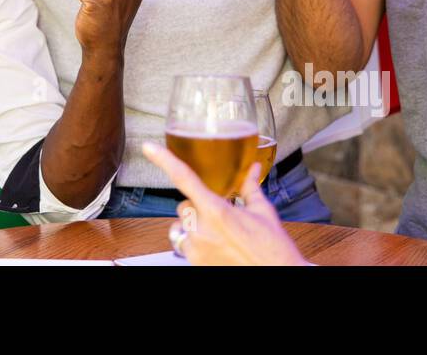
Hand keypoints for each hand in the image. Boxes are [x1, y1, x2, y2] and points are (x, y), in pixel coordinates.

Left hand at [142, 142, 307, 265]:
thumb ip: (250, 188)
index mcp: (217, 211)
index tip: (148, 148)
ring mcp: (195, 249)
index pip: (184, 178)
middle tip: (221, 215)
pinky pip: (185, 246)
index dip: (164, 160)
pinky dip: (196, 243)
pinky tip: (217, 246)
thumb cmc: (273, 251)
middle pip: (183, 206)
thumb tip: (252, 168)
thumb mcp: (263, 214)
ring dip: (194, 226)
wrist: (278, 277)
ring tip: (218, 234)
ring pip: (181, 227)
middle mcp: (201, 229)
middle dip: (198, 207)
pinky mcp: (194, 263)